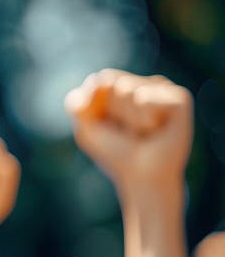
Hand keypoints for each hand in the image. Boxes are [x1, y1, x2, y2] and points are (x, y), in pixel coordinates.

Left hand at [65, 69, 192, 186]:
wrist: (142, 176)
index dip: (97, 108)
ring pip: (126, 89)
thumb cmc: (116, 152)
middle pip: (111, 81)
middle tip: (129, 132)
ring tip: (144, 132)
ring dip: (128, 118)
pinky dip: (144, 120)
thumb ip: (76, 101)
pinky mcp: (180, 98)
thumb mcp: (85, 127)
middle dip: (113, 112)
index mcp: (124, 84)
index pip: (99, 80)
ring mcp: (164, 89)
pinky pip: (144, 98)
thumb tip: (101, 80)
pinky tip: (158, 129)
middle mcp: (145, 83)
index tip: (111, 126)